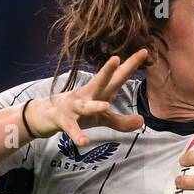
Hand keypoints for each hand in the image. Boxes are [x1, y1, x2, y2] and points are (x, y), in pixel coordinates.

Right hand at [25, 49, 148, 143]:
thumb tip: (142, 121)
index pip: (118, 77)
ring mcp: (75, 107)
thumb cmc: (80, 113)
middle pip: (99, 82)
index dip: (131, 65)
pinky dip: (77, 135)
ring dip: (94, 106)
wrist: (48, 115)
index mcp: (100, 92)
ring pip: (85, 106)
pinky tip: (84, 142)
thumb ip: (121, 121)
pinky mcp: (65, 121)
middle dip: (107, 71)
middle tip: (116, 59)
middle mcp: (88, 95)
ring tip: (105, 106)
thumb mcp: (103, 119)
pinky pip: (72, 129)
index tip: (145, 51)